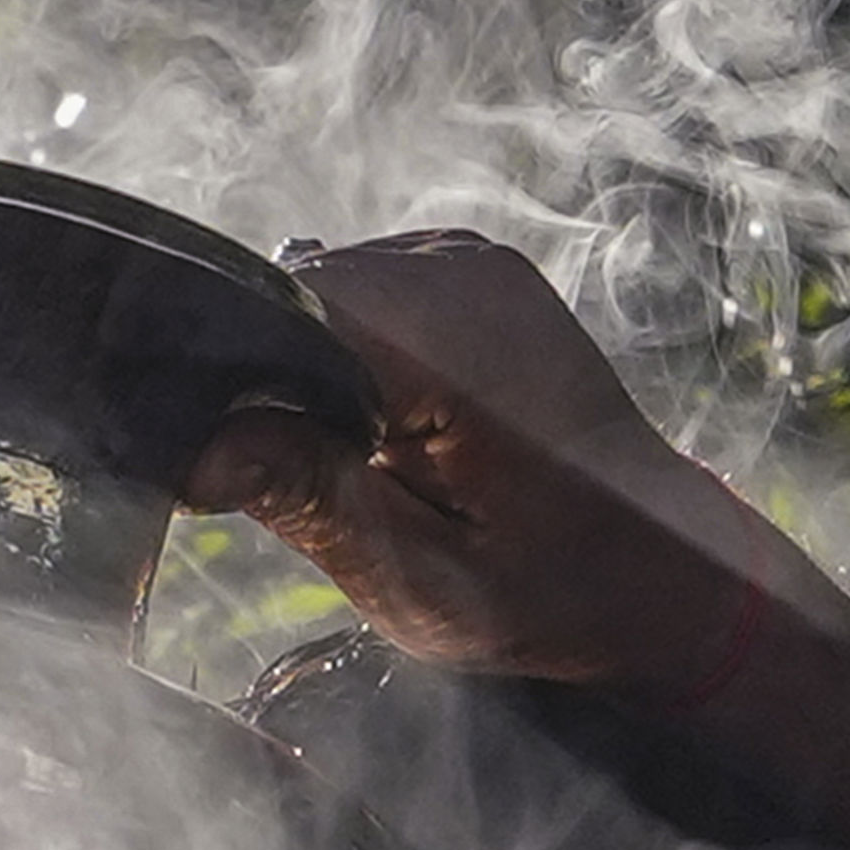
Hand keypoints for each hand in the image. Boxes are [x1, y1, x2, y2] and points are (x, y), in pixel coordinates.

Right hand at [182, 232, 788, 701]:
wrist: (653, 560)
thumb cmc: (546, 588)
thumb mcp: (420, 577)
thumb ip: (310, 501)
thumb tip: (196, 451)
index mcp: (462, 352)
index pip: (284, 309)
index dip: (223, 374)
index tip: (204, 452)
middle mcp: (467, 279)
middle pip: (291, 291)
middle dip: (260, 376)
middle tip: (275, 476)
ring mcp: (472, 262)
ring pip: (316, 284)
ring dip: (300, 361)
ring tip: (338, 454)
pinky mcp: (467, 267)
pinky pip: (358, 286)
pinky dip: (339, 345)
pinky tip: (364, 421)